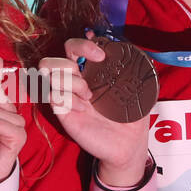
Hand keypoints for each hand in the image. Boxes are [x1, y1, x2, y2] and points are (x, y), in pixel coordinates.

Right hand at [38, 34, 149, 185]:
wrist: (129, 146)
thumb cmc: (131, 118)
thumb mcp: (137, 92)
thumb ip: (134, 73)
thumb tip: (140, 56)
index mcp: (90, 73)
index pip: (73, 48)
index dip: (82, 45)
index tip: (102, 55)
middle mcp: (75, 83)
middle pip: (52, 59)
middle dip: (68, 60)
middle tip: (90, 74)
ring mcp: (67, 98)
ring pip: (51, 75)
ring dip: (70, 81)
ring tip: (89, 96)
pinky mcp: (64, 114)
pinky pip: (54, 97)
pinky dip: (68, 99)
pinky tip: (84, 110)